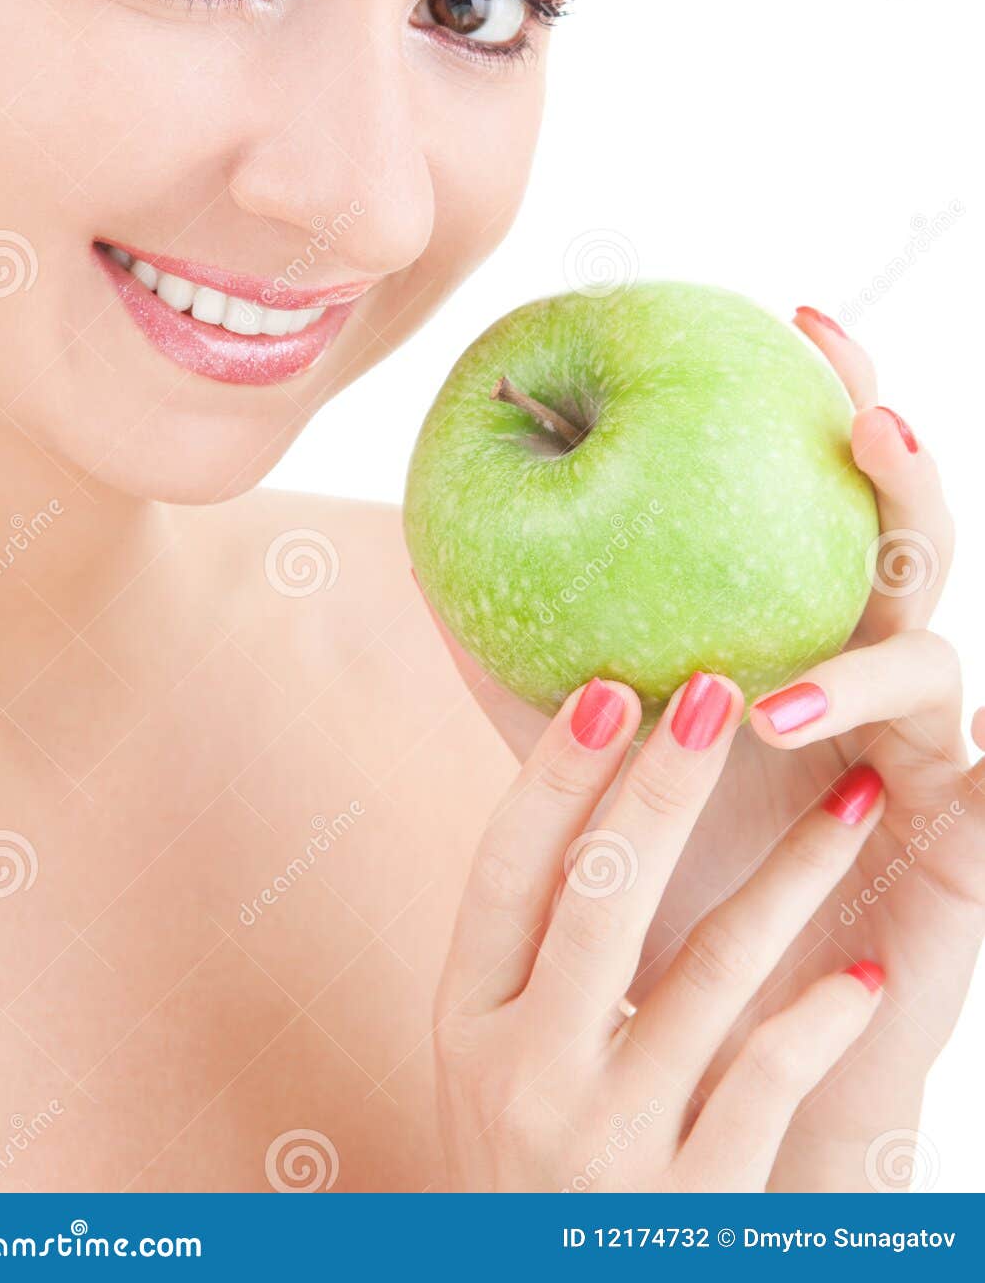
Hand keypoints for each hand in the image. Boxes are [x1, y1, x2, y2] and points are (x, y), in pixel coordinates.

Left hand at [424, 306, 984, 1190]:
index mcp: (800, 633)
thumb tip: (428, 545)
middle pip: (911, 546)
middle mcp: (873, 674)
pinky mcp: (963, 844)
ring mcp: (926, 755)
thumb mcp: (583, 760)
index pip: (825, 499)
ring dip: (860, 668)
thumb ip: (528, 661)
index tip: (798, 316)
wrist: (716, 1041)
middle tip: (863, 416)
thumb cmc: (658, 884)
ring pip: (933, 667)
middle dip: (902, 469)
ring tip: (764, 699)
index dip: (831, 399)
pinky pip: (979, 788)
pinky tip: (898, 772)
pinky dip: (941, 768)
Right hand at [436, 674, 887, 1190]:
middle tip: (721, 692)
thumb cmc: (533, 1177)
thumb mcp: (492, 1066)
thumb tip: (596, 805)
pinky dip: (821, 1021)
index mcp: (466, 1025)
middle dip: (665, 784)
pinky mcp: (684, 1206)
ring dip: (790, 875)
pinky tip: (867, 972)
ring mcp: (602, 1144)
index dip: (556, 776)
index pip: (503, 871)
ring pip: (706, 973)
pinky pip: (767, 1088)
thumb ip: (530, 959)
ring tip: (856, 802)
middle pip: (598, 896)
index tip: (611, 688)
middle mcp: (520, 1075)